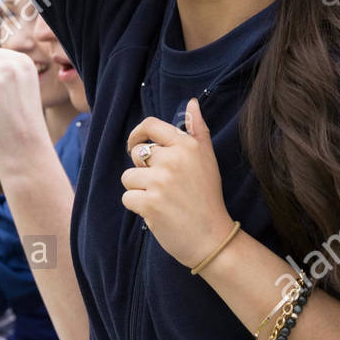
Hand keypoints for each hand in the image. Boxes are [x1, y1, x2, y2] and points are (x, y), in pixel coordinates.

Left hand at [121, 98, 232, 269]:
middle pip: (137, 154)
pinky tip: (156, 212)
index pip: (151, 125)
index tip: (136, 144)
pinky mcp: (149, 203)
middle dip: (143, 170)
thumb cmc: (208, 197)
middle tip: (162, 185)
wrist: (212, 237)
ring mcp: (160, 181)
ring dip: (138, 190)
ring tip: (160, 200)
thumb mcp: (207, 158)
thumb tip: (191, 102)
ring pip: (128, 177)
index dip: (137, 133)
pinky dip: (137, 207)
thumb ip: (197, 129)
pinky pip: (127, 197)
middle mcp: (173, 159)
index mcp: (187, 146)